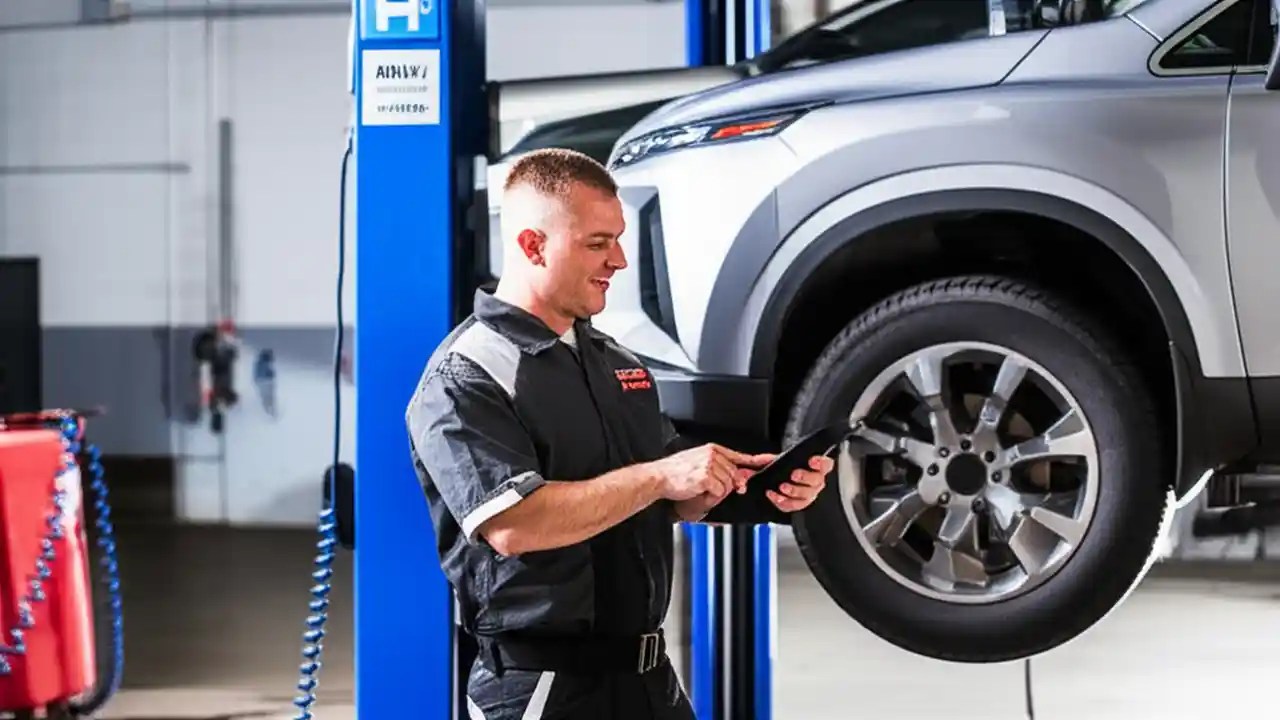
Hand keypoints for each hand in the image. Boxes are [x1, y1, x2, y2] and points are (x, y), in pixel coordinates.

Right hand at [650, 443, 772, 501]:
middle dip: (726, 486)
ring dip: (715, 493)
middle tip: (708, 488)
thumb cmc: (675, 473)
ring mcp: (710, 464)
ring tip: (699, 489)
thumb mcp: (699, 465)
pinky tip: (698, 491)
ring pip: (728, 485)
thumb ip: (720, 470)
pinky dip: (710, 496)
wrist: (658, 477)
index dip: (757, 459)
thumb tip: (740, 480)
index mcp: (712, 450)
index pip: (740, 455)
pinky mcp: (706, 476)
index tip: (771, 460)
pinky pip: (719, 492)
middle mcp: (713, 454)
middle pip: (734, 475)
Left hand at [765, 454, 833, 511]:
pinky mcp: (797, 504)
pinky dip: (783, 502)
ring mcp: (807, 495)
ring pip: (806, 497)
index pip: (826, 465)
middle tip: (794, 474)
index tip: (811, 461)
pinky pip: (792, 506)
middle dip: (805, 478)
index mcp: (815, 468)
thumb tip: (756, 461)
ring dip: (794, 492)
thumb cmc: (782, 468)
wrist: (776, 480)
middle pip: (816, 482)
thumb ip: (768, 458)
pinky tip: (774, 496)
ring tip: (782, 487)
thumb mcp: (777, 459)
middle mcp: (814, 482)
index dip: (821, 463)